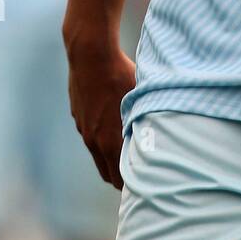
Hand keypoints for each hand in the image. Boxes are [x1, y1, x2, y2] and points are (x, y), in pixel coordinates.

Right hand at [65, 39, 135, 189]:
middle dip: (122, 176)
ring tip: (128, 149)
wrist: (91, 56)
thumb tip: (162, 142)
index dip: (132, 184)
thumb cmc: (122, 75)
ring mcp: (83, 128)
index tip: (147, 181)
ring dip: (111, 157)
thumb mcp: (140, 103)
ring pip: (98, 155)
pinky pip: (91, 135)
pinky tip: (114, 122)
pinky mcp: (78, 116)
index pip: (119, 180)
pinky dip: (101, 137)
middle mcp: (93, 140)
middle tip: (141, 171)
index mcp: (108, 142)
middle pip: (107, 174)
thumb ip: (146, 127)